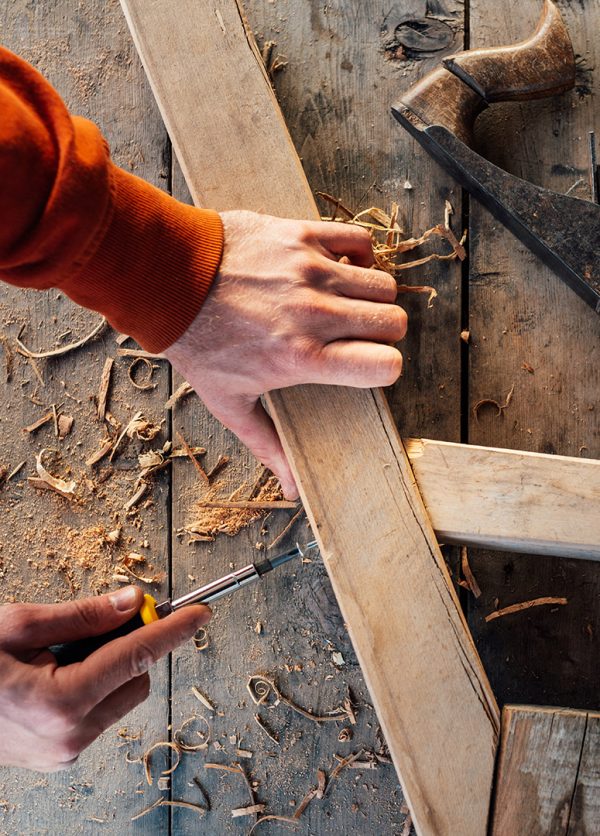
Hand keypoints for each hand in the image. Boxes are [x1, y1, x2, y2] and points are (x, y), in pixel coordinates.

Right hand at [0, 586, 209, 770]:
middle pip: (135, 678)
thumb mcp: (21, 625)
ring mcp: (65, 753)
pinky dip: (95, 689)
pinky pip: (100, 715)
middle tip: (101, 622)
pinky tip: (58, 676)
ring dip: (111, 668)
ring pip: (122, 697)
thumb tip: (132, 601)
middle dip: (129, 646)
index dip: (171, 630)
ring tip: (62, 655)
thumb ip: (83, 615)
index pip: (135, 656)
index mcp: (60, 702)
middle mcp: (70, 736)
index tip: (199, 614)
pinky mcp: (60, 759)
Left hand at [164, 210, 406, 497]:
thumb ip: (267, 444)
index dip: (384, 368)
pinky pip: (359, 241)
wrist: (165, 278)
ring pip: (383, 283)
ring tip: (346, 303)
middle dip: (383, 333)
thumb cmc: (197, 342)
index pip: (385, 365)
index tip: (366, 366)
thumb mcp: (229, 402)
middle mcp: (315, 314)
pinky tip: (339, 269)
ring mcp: (311, 271)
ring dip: (373, 296)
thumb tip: (292, 490)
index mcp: (303, 358)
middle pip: (394, 322)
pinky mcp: (302, 236)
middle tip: (356, 335)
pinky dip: (359, 255)